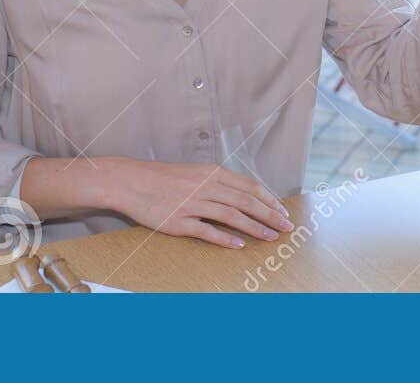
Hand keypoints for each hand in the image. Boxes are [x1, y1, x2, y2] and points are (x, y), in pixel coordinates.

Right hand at [107, 158, 292, 247]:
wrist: (131, 182)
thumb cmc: (165, 178)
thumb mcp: (196, 173)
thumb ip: (219, 183)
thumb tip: (244, 196)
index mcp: (212, 173)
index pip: (249, 187)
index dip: (269, 200)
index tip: (283, 212)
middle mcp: (206, 187)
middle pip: (246, 202)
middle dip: (270, 216)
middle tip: (287, 228)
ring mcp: (192, 204)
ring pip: (231, 216)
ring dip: (255, 228)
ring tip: (270, 237)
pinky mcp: (178, 222)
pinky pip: (207, 231)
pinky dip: (225, 239)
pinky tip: (239, 245)